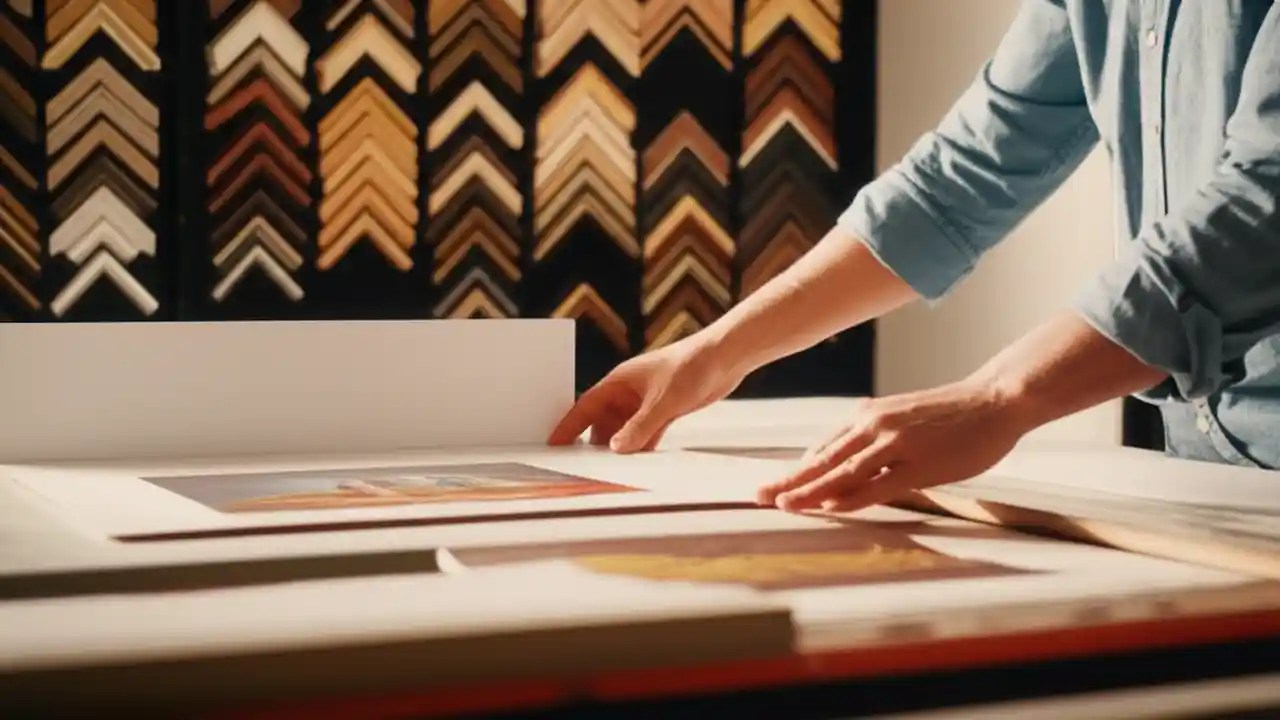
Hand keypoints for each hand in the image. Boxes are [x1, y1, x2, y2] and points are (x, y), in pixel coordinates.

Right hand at [548, 336, 745, 452]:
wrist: (726, 357)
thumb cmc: (692, 366)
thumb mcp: (663, 402)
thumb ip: (639, 427)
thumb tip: (616, 449)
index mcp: (619, 381)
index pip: (586, 406)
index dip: (568, 426)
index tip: (553, 444)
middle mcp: (629, 392)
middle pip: (603, 422)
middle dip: (594, 444)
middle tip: (583, 469)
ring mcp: (647, 402)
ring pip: (625, 430)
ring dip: (620, 449)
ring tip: (609, 473)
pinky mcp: (666, 410)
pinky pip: (646, 433)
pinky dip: (642, 448)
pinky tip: (639, 465)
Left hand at [757, 378, 1032, 511]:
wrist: (995, 399)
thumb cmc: (952, 415)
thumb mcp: (902, 419)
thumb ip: (874, 440)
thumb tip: (846, 464)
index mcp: (868, 417)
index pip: (822, 450)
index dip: (795, 471)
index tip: (771, 486)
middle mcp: (874, 427)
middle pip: (822, 460)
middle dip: (788, 481)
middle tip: (757, 496)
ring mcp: (895, 444)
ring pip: (842, 473)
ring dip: (810, 491)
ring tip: (782, 505)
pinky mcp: (919, 463)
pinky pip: (877, 485)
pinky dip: (850, 497)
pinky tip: (829, 508)